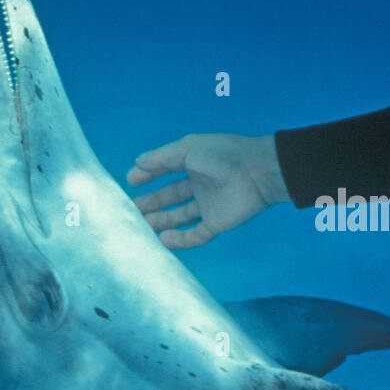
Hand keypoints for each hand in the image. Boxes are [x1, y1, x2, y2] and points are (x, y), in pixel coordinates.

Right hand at [127, 133, 288, 248]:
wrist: (258, 172)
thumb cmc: (224, 154)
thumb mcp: (188, 149)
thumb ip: (162, 157)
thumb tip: (137, 162)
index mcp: (195, 163)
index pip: (166, 170)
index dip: (149, 175)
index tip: (131, 181)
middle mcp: (200, 184)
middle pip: (171, 196)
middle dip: (152, 202)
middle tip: (132, 209)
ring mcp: (209, 205)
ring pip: (180, 217)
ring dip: (161, 221)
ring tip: (142, 225)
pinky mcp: (217, 223)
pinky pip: (195, 235)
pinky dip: (179, 240)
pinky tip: (163, 239)